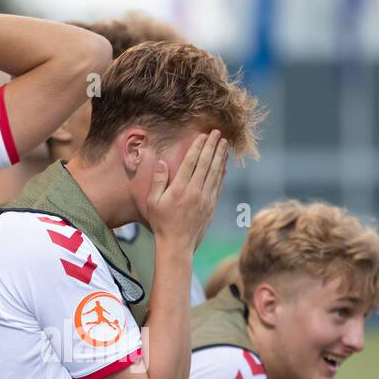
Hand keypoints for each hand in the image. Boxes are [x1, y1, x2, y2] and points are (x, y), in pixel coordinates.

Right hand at [142, 130, 228, 254]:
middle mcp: (195, 192)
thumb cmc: (162, 223)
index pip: (191, 162)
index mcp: (180, 188)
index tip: (203, 135)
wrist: (177, 245)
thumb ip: (158, 181)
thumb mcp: (153, 202)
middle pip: (206, 164)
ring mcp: (205, 199)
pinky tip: (224, 165)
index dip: (198, 147)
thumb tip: (162, 162)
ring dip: (220, 157)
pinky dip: (222, 173)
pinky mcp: (211, 206)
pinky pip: (219, 185)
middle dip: (213, 147)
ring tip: (225, 144)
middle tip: (218, 133)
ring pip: (215, 173)